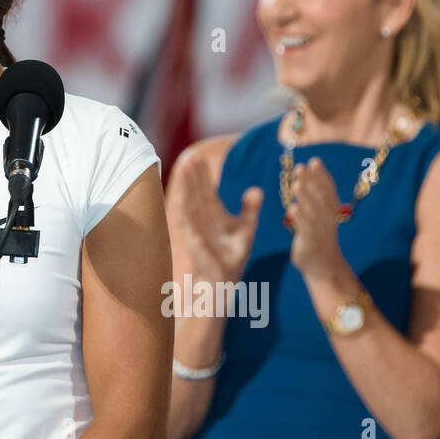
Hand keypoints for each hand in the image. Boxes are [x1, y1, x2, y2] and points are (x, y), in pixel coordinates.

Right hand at [174, 157, 262, 283]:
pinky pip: (193, 236)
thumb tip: (257, 189)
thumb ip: (250, 209)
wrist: (223, 281)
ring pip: (190, 210)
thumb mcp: (246, 229)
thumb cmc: (232, 255)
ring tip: (183, 179)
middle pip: (196, 195)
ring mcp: (197, 233)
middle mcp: (202, 220)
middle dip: (192, 177)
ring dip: (186, 194)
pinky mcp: (198, 249)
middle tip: (189, 158)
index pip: (206, 190)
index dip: (202, 175)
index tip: (199, 157)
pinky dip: (189, 225)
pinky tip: (186, 212)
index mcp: (213, 214)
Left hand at [286, 157, 342, 275]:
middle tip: (301, 166)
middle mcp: (327, 219)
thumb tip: (304, 176)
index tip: (315, 161)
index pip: (328, 189)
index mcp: (330, 211)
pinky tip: (293, 208)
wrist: (324, 266)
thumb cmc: (318, 237)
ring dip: (305, 197)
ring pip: (313, 211)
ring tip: (296, 183)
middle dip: (312, 181)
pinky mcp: (310, 243)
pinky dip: (301, 218)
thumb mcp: (319, 215)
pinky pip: (306, 230)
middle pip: (320, 197)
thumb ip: (314, 197)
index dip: (322, 175)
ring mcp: (320, 231)